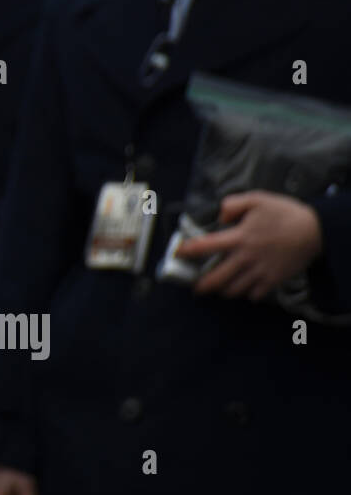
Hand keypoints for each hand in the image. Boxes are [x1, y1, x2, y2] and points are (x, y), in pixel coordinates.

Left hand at [176, 191, 322, 301]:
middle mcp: (246, 258)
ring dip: (224, 290)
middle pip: (217, 278)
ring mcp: (260, 271)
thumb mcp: (257, 199)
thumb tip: (219, 217)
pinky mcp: (273, 280)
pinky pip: (255, 294)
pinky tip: (245, 288)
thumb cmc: (284, 213)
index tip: (178, 253)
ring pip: (234, 290)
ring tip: (219, 289)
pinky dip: (247, 294)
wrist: (315, 231)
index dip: (187, 251)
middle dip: (203, 285)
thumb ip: (232, 204)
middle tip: (196, 288)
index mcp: (239, 237)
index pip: (205, 246)